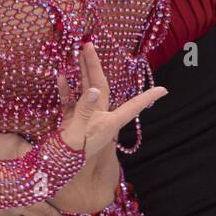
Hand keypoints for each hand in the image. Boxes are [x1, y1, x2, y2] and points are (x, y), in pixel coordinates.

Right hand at [57, 42, 166, 157]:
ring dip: (81, 72)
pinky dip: (66, 89)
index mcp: (108, 122)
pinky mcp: (70, 122)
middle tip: (89, 44)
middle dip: (94, 66)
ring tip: (78, 52)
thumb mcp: (78, 132)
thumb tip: (92, 89)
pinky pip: (69, 101)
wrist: (51, 170)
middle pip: (100, 86)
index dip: (147, 98)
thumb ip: (84, 109)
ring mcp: (84, 118)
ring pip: (85, 89)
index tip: (164, 90)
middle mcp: (99, 117)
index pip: (132, 107)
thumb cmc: (69, 154)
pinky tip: (61, 76)